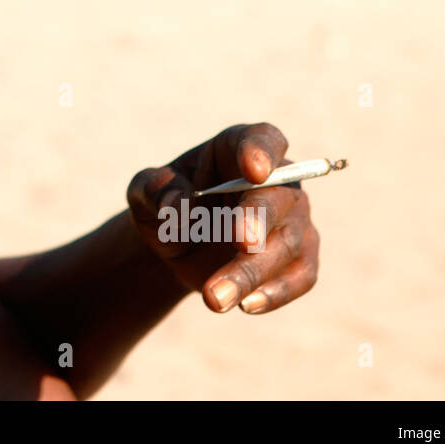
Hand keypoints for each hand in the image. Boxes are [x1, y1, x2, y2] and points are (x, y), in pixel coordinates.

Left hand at [125, 123, 319, 314]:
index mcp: (236, 149)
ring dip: (252, 271)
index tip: (253, 170)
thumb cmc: (165, 203)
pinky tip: (246, 305)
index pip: (261, 139)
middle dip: (258, 219)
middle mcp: (276, 179)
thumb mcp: (143, 191)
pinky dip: (277, 292)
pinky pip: (301, 275)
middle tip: (241, 241)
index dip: (261, 152)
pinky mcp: (299, 257)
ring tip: (214, 297)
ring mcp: (293, 218)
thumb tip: (179, 204)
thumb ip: (155, 189)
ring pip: (288, 242)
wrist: (176, 243)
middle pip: (278, 196)